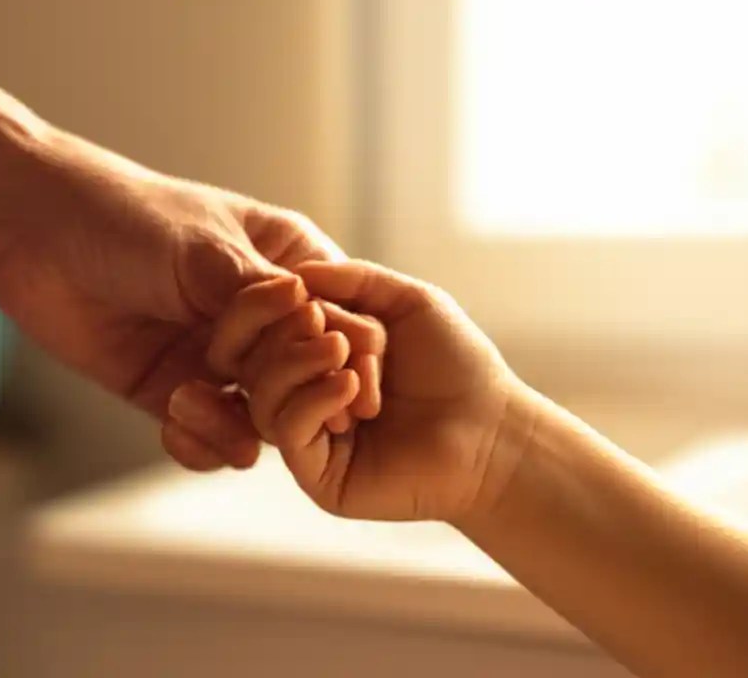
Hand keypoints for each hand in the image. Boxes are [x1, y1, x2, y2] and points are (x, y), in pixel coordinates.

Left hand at [0, 129, 379, 470]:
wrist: (31, 229)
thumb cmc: (128, 217)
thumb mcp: (209, 253)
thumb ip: (266, 305)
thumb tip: (327, 346)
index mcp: (292, 267)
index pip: (342, 323)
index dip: (344, 356)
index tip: (342, 381)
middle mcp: (265, 319)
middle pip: (308, 380)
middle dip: (288, 395)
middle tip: (256, 395)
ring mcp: (222, 358)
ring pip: (264, 419)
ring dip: (240, 425)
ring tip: (197, 402)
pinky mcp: (176, 391)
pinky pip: (211, 437)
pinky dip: (203, 442)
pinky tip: (175, 420)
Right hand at [211, 260, 522, 522]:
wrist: (492, 431)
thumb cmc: (456, 366)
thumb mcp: (407, 303)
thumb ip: (355, 280)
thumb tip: (297, 271)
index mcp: (316, 357)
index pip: (261, 328)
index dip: (264, 306)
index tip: (295, 288)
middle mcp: (305, 398)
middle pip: (254, 360)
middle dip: (289, 335)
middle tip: (329, 326)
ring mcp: (310, 439)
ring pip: (263, 396)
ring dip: (299, 364)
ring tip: (344, 351)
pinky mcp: (319, 477)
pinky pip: (288, 432)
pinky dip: (314, 399)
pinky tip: (353, 385)